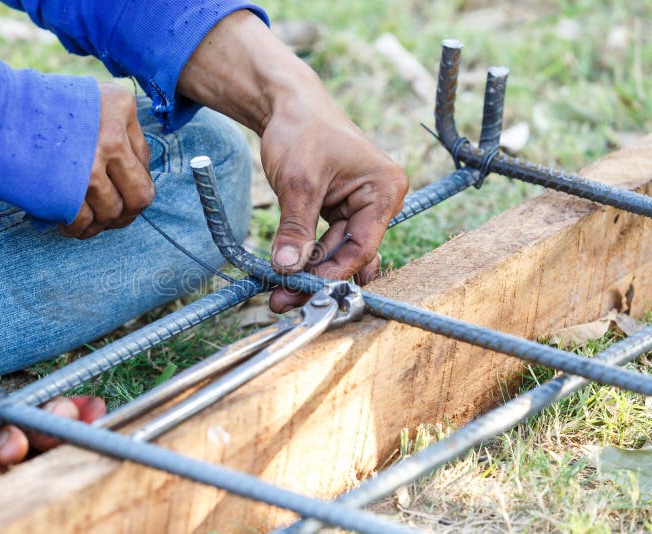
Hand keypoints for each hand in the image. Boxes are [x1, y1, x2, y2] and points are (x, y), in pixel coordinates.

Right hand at [59, 83, 153, 238]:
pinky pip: (84, 223)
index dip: (131, 180)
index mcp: (121, 106)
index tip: (115, 187)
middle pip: (140, 194)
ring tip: (83, 220)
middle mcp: (112, 135)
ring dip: (98, 224)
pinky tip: (65, 224)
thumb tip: (135, 177)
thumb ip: (114, 129)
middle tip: (111, 216)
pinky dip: (76, 230)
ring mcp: (90, 165)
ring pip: (112, 212)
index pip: (145, 161)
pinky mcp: (67, 191)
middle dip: (127, 212)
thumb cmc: (34, 109)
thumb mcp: (85, 102)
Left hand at [261, 84, 407, 311]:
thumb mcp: (298, 182)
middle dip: (317, 277)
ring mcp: (359, 207)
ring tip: (279, 294)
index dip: (334, 272)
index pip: (363, 245)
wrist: (287, 103)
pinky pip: (325, 241)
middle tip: (285, 300)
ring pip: (334, 251)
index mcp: (384, 189)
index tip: (307, 292)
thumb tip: (287, 269)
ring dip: (308, 271)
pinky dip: (305, 255)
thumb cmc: (302, 129)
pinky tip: (287, 274)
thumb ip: (295, 228)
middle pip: (349, 253)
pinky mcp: (339, 210)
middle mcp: (378, 201)